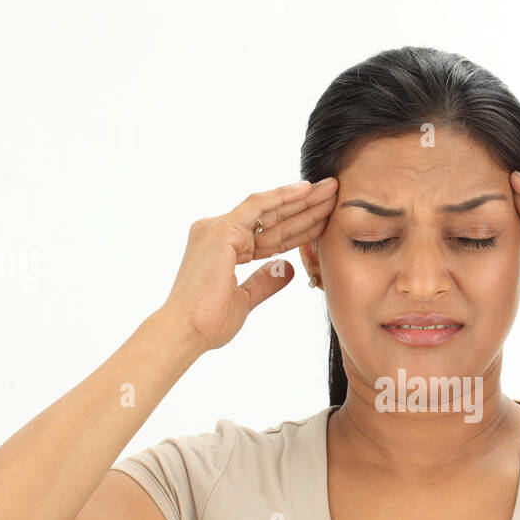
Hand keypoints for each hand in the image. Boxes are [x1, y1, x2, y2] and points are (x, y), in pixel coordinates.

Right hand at [160, 176, 338, 351]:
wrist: (186, 331)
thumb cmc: (208, 322)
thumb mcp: (245, 299)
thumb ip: (265, 281)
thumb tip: (287, 268)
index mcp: (223, 249)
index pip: (269, 236)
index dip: (299, 229)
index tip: (325, 221)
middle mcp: (218, 233)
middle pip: (272, 220)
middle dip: (305, 208)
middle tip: (333, 194)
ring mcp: (217, 229)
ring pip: (268, 210)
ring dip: (301, 200)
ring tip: (330, 188)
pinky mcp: (221, 230)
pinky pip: (256, 206)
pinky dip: (281, 197)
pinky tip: (305, 190)